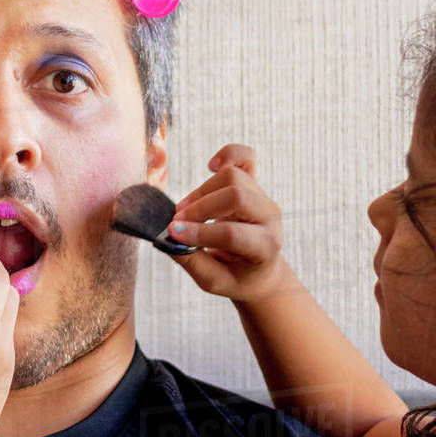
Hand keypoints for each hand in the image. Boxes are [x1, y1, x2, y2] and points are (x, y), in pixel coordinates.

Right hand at [167, 144, 285, 302]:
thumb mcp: (214, 280)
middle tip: (177, 222)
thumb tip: (167, 239)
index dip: (199, 232)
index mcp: (265, 246)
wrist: (260, 270)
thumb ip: (190, 261)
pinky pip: (245, 157)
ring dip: (202, 191)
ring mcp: (263, 197)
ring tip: (186, 210)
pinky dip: (228, 155)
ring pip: (232, 177)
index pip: (232, 233)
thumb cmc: (236, 276)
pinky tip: (212, 166)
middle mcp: (269, 217)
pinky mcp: (255, 184)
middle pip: (236, 195)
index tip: (172, 233)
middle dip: (200, 207)